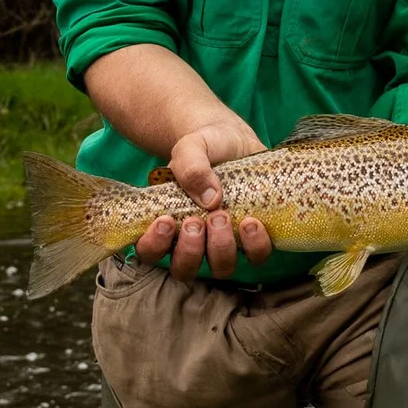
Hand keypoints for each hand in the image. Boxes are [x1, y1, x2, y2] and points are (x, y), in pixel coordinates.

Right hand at [134, 117, 273, 280]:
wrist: (234, 139)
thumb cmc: (204, 147)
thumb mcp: (191, 146)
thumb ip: (191, 165)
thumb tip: (211, 200)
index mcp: (169, 224)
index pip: (150, 252)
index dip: (154, 246)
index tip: (164, 221)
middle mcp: (195, 241)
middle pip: (185, 269)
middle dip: (190, 250)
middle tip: (196, 220)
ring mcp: (225, 241)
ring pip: (220, 268)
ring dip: (221, 248)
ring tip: (223, 216)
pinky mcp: (253, 236)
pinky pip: (256, 255)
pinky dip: (255, 245)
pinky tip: (252, 222)